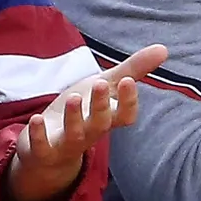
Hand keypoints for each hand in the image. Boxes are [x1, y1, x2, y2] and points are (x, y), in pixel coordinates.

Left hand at [2, 45, 168, 200]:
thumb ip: (133, 70)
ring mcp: (67, 143)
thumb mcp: (106, 87)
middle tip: (102, 84)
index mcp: (107, 117)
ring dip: (74, 118)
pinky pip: (43, 147)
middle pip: (100, 123)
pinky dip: (39, 134)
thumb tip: (164, 49)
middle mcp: (91, 132)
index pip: (125, 115)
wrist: (51, 149)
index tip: (129, 81)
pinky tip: (36, 119)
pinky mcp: (43, 151)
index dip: (129, 102)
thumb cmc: (82, 113)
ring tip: (73, 98)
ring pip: (75, 135)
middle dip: (101, 105)